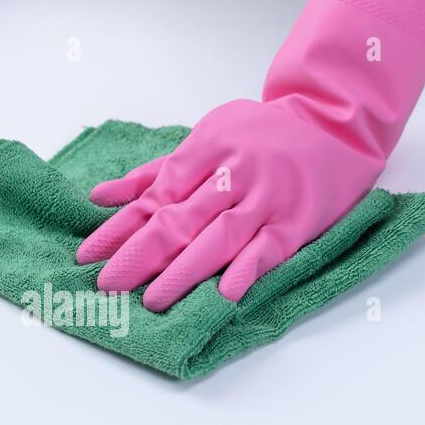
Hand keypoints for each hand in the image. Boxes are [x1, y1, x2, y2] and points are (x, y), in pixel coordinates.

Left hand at [76, 99, 382, 306]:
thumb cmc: (262, 135)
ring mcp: (267, 199)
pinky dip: (246, 271)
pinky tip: (223, 294)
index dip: (119, 228)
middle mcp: (234, 173)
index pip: (154, 194)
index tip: (88, 255)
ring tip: (153, 300)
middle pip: (181, 219)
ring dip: (184, 272)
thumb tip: (100, 197)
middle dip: (140, 255)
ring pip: (219, 237)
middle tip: (108, 284)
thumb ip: (155, 171)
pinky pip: (268, 250)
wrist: (335, 123)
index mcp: (207, 149)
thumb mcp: (207, 136)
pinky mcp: (296, 223)